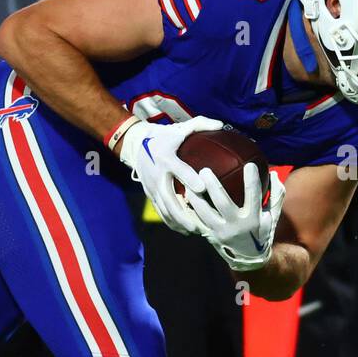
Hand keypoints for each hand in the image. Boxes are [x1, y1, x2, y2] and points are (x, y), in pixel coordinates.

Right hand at [116, 117, 225, 234]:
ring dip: (178, 222)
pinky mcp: (149, 193)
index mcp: (166, 158)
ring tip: (193, 232)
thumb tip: (221, 125)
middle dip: (182, 213)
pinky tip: (183, 230)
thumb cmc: (164, 135)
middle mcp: (158, 174)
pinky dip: (170, 221)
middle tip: (198, 224)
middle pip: (169, 198)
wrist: (136, 144)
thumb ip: (200, 124)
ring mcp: (152, 186)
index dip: (189, 179)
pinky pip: (160, 210)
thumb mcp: (180, 127)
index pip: (178, 170)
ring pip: (164, 208)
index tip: (202, 188)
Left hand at [188, 163, 284, 270]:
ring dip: (195, 198)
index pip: (254, 197)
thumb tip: (274, 174)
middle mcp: (236, 226)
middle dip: (213, 186)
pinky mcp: (211, 236)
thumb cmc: (262, 232)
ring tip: (188, 183)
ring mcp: (221, 232)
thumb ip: (275, 195)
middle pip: (222, 204)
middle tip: (204, 170)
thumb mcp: (273, 216)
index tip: (249, 165)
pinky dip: (189, 210)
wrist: (250, 259)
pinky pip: (197, 222)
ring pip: (205, 213)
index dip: (252, 181)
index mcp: (253, 218)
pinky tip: (182, 198)